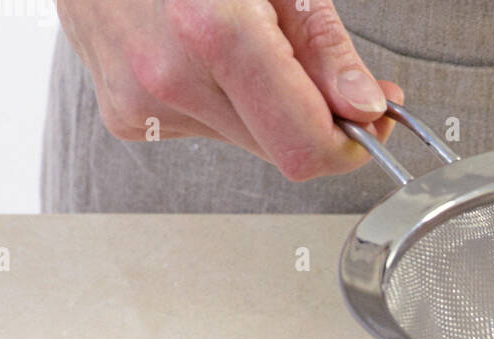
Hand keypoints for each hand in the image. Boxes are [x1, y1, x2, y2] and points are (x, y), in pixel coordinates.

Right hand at [57, 0, 401, 179]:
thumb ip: (323, 46)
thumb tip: (364, 106)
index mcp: (213, 32)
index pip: (304, 148)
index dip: (349, 145)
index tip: (369, 121)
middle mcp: (170, 77)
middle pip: (279, 149)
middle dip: (310, 119)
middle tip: (318, 69)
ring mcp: (141, 101)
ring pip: (244, 140)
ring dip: (262, 107)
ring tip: (241, 40)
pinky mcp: (124, 114)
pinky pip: (203, 128)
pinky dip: (219, 99)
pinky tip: (199, 51)